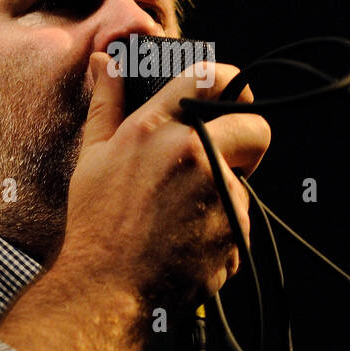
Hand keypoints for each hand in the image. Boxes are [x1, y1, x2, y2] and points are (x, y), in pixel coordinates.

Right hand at [56, 51, 270, 309]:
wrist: (107, 289)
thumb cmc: (96, 223)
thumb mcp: (93, 156)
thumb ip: (107, 103)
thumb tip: (107, 62)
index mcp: (154, 128)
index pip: (209, 77)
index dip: (232, 82)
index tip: (235, 97)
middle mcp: (191, 151)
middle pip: (256, 129)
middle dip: (249, 144)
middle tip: (221, 165)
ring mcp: (217, 190)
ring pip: (244, 184)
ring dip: (224, 198)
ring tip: (180, 221)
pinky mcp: (235, 227)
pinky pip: (239, 222)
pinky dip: (222, 232)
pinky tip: (187, 244)